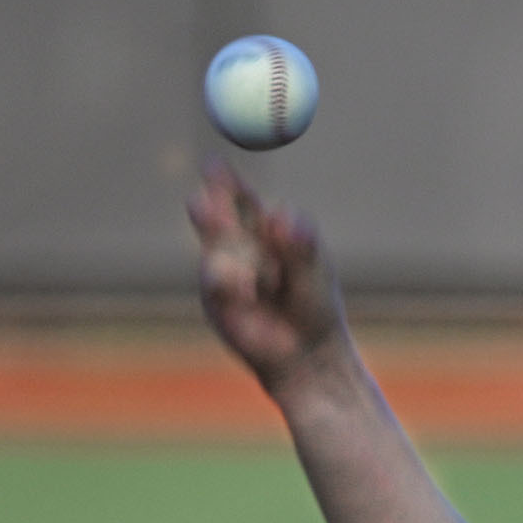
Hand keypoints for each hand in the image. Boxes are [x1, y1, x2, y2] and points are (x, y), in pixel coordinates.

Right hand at [188, 159, 344, 392]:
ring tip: (261, 276)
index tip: (215, 167)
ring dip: (235, 251)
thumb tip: (278, 215)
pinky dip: (232, 279)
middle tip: (208, 198)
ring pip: (217, 245)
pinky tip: (249, 292)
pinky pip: (215, 277)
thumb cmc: (314, 309)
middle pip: (219, 215)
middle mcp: (239, 246)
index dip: (227, 183)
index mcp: (265, 232)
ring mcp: (224, 270)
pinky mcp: (215, 298)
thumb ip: (298, 245)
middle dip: (212, 204)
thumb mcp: (313, 273)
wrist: (307, 355)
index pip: (242, 200)